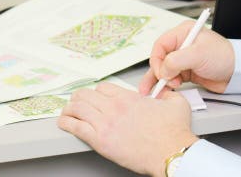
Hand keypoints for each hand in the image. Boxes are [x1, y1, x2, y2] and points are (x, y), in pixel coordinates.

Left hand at [58, 82, 197, 176]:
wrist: (170, 152)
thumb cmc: (173, 133)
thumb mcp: (176, 104)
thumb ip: (168, 94)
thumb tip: (166, 92)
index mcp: (128, 98)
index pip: (102, 88)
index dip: (98, 93)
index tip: (96, 98)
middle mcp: (114, 107)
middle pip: (85, 95)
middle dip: (79, 98)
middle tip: (77, 103)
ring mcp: (106, 123)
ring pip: (77, 108)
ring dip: (70, 109)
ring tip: (68, 112)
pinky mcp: (101, 140)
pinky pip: (75, 126)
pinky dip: (66, 123)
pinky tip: (64, 123)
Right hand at [139, 22, 234, 94]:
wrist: (238, 72)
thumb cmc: (224, 56)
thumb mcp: (199, 55)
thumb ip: (177, 60)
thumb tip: (163, 70)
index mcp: (183, 33)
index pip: (161, 45)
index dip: (157, 60)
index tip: (162, 73)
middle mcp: (181, 45)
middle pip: (160, 59)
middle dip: (158, 72)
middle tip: (159, 85)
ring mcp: (184, 59)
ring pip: (164, 70)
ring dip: (161, 81)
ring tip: (156, 92)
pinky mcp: (187, 72)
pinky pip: (172, 78)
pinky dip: (168, 85)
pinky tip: (166, 91)